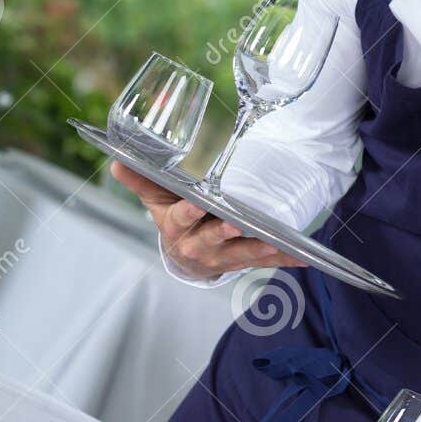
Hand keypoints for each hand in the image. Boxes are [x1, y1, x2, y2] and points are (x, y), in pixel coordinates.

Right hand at [109, 161, 304, 278]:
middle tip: (236, 226)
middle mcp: (200, 245)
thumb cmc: (172, 219)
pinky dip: (283, 259)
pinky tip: (302, 258)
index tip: (196, 205)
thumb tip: (117, 160)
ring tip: (275, 242)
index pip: (182, 218)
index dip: (189, 212)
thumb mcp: (155, 201)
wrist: (184, 259)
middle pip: (213, 239)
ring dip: (258, 248)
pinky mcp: (243, 261)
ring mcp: (223, 256)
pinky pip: (265, 262)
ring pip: (242, 253)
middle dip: (224, 233)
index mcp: (178, 228)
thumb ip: (141, 180)